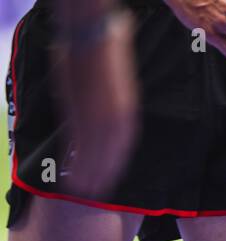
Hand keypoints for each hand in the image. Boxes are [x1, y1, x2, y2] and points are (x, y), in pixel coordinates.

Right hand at [52, 11, 137, 196]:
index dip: (116, 163)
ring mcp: (98, 118)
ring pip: (95, 155)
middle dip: (104, 175)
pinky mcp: (80, 113)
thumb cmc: (110, 49)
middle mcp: (117, 120)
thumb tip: (112, 106)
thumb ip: (117, 100)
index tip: (112, 176)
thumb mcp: (121, 82)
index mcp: (127, 111)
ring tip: (84, 192)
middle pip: (111, 155)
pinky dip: (75, 160)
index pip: (123, 145)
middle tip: (97, 194)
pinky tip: (71, 174)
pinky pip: (78, 144)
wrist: (95, 35)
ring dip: (89, 174)